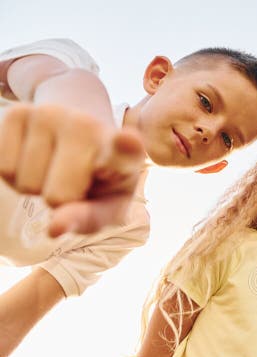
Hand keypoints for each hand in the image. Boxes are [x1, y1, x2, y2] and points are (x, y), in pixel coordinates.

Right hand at [0, 103, 145, 235]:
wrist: (80, 135)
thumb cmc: (99, 181)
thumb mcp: (105, 207)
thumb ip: (87, 219)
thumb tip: (54, 228)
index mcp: (124, 153)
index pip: (124, 149)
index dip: (125, 147)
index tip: (129, 140)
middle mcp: (89, 126)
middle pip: (57, 197)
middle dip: (59, 200)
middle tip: (74, 182)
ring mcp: (52, 114)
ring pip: (26, 184)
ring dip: (36, 186)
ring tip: (55, 167)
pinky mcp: (19, 111)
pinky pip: (3, 169)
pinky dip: (14, 175)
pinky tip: (34, 159)